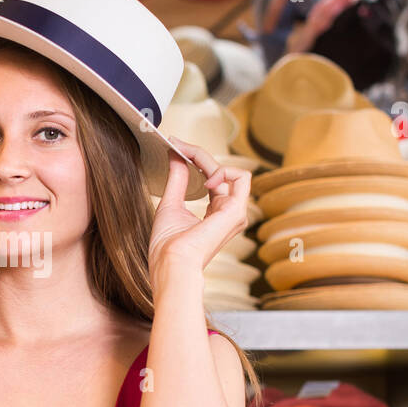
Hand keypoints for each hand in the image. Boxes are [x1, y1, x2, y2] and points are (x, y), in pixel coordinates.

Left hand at [148, 136, 250, 278]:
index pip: (212, 177)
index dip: (194, 158)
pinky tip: (202, 176)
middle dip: (197, 153)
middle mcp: (229, 212)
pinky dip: (222, 169)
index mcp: (216, 213)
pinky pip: (241, 177)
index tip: (174, 145)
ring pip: (229, 171)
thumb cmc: (167, 245)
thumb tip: (176, 155)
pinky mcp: (236, 211)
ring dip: (206, 158)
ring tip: (185, 155)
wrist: (171, 263)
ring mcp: (235, 213)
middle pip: (219, 171)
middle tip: (174, 143)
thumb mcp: (170, 203)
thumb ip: (178, 179)